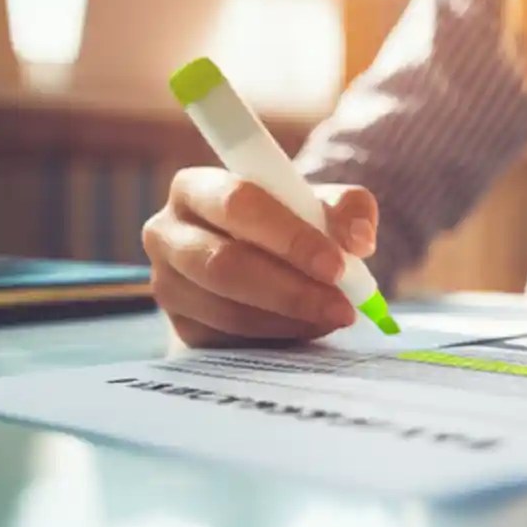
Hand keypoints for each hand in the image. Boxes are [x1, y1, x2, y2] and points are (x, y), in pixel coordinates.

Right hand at [142, 168, 378, 346]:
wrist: (257, 266)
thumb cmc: (288, 225)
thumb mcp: (322, 205)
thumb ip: (348, 210)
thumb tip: (359, 239)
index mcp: (196, 187)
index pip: (237, 203)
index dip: (288, 235)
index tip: (336, 265)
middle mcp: (166, 233)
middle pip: (224, 264)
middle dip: (291, 289)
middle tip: (344, 306)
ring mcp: (167, 284)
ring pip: (228, 309)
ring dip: (290, 317)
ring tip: (335, 315)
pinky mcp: (179, 326)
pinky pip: (229, 339)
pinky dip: (278, 336)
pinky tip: (309, 327)